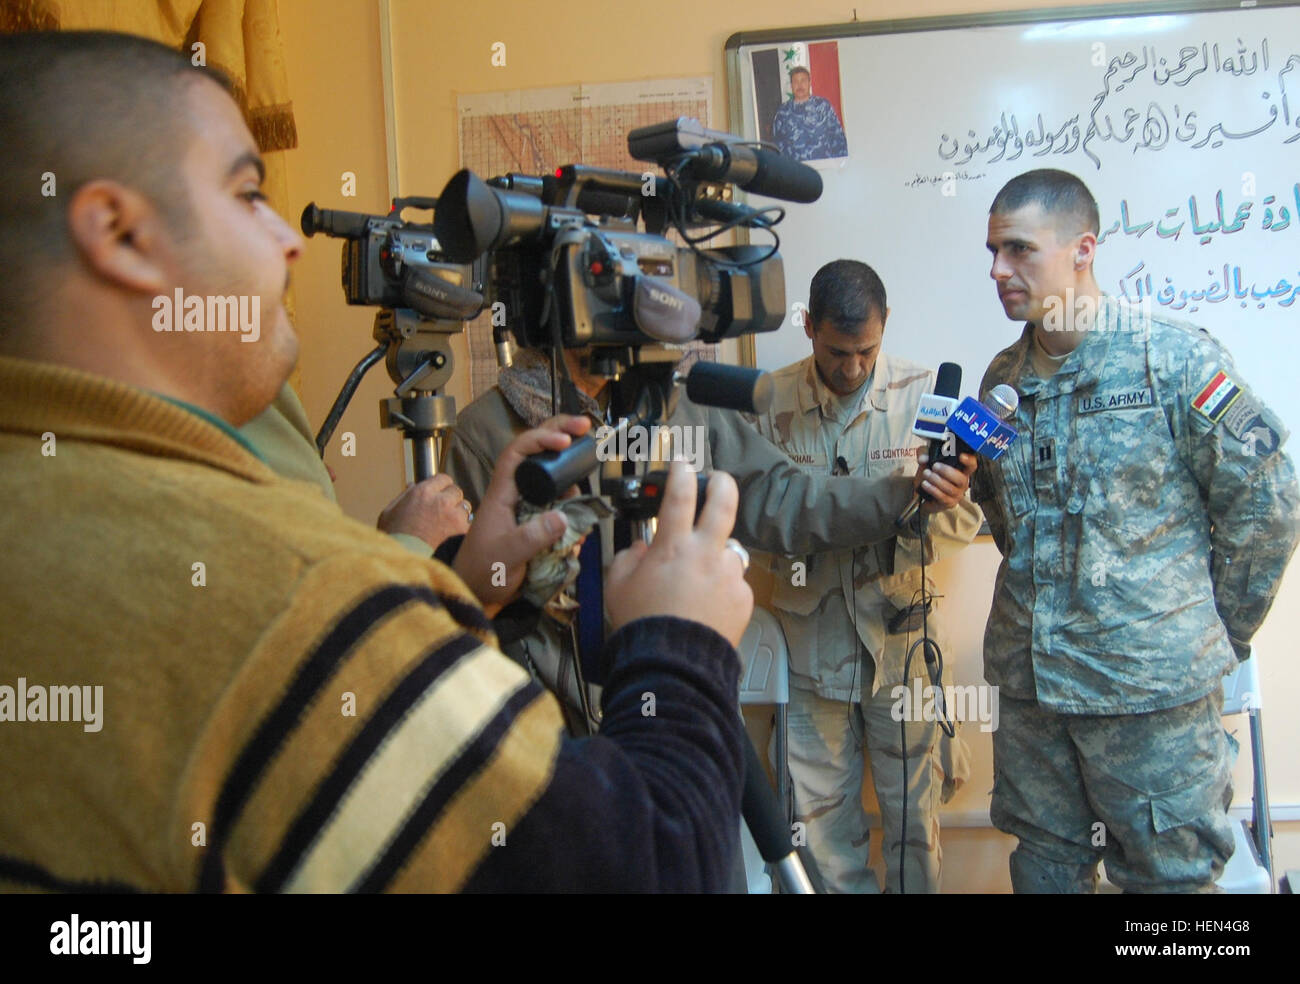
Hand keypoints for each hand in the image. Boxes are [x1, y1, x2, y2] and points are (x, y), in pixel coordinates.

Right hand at [377, 473, 470, 548]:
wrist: (405, 559)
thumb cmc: (394, 536)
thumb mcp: (390, 512)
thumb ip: (404, 495)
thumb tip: (413, 485)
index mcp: (423, 492)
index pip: (444, 478)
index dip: (441, 485)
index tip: (440, 492)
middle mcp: (441, 500)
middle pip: (456, 491)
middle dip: (450, 499)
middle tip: (442, 510)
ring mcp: (454, 515)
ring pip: (465, 506)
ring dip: (458, 513)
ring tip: (445, 524)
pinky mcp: (462, 530)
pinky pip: (469, 522)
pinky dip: (463, 527)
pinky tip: (451, 533)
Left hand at [452, 415, 590, 614]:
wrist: (477, 590)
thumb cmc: (482, 570)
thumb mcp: (507, 554)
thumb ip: (533, 537)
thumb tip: (563, 517)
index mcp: (502, 492)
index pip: (517, 452)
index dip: (540, 439)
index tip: (564, 440)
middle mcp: (516, 492)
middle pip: (537, 453)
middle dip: (560, 436)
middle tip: (585, 427)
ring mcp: (528, 505)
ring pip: (554, 480)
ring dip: (573, 484)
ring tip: (587, 498)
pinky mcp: (538, 521)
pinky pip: (560, 507)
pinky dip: (574, 512)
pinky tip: (581, 530)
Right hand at [605, 461, 753, 648]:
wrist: (673, 665)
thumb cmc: (642, 626)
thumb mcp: (617, 587)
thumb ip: (627, 560)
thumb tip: (640, 549)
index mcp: (673, 547)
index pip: (680, 495)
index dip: (681, 473)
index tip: (682, 465)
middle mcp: (706, 554)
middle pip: (724, 502)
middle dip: (722, 483)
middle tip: (718, 480)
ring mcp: (729, 575)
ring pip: (728, 550)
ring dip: (716, 555)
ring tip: (700, 577)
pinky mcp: (744, 597)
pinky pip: (734, 583)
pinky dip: (721, 587)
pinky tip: (706, 605)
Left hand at [915, 451, 976, 514]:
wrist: (923, 493)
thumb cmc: (931, 475)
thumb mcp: (927, 462)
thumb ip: (925, 456)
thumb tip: (923, 458)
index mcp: (962, 470)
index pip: (972, 465)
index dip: (969, 460)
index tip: (961, 456)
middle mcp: (962, 483)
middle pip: (962, 479)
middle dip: (947, 471)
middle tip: (935, 466)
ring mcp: (957, 494)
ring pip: (950, 488)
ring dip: (937, 480)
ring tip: (926, 474)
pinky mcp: (949, 503)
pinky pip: (943, 497)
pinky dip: (932, 489)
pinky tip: (925, 484)